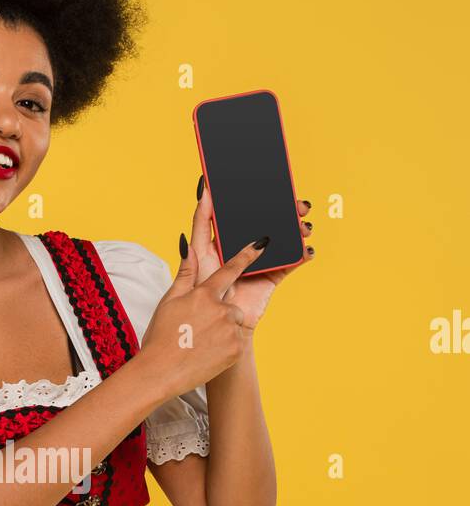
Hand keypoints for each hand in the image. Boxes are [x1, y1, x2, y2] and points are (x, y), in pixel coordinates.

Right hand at [138, 237, 268, 402]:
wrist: (161, 372)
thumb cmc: (160, 337)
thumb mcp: (169, 301)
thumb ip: (185, 273)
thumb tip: (188, 246)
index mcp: (205, 294)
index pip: (230, 270)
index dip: (247, 255)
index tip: (262, 244)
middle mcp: (221, 309)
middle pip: (230, 305)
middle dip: (219, 315)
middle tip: (196, 331)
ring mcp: (231, 329)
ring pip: (234, 324)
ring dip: (222, 331)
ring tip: (200, 344)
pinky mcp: (237, 348)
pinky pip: (237, 341)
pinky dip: (226, 347)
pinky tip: (208, 353)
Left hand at [187, 178, 313, 335]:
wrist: (215, 324)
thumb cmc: (201, 289)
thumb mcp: (199, 249)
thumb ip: (201, 222)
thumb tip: (203, 190)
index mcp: (232, 235)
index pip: (251, 209)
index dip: (265, 195)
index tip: (278, 182)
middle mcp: (250, 244)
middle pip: (273, 220)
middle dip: (289, 209)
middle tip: (298, 203)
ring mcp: (264, 259)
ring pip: (286, 238)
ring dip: (298, 228)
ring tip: (302, 225)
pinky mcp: (273, 275)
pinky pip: (292, 261)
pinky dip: (302, 253)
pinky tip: (306, 248)